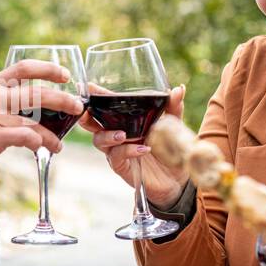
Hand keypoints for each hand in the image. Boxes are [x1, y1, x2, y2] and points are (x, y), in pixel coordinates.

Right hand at [0, 59, 85, 198]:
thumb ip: (0, 99)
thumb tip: (30, 104)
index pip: (23, 67)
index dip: (48, 68)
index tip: (65, 75)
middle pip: (37, 93)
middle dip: (63, 99)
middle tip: (77, 107)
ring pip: (36, 121)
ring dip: (53, 134)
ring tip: (59, 143)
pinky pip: (26, 138)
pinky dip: (39, 144)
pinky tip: (42, 150)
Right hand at [79, 84, 188, 205]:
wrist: (177, 177)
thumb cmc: (169, 149)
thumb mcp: (173, 125)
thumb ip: (172, 108)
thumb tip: (178, 89)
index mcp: (125, 121)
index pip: (108, 107)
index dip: (97, 97)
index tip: (91, 88)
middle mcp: (117, 135)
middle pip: (93, 124)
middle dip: (88, 116)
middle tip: (88, 111)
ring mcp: (117, 151)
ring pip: (100, 140)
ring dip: (108, 135)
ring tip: (123, 135)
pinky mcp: (122, 167)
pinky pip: (116, 157)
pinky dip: (127, 151)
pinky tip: (142, 149)